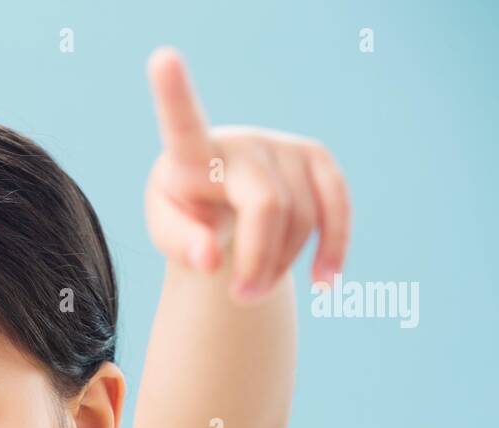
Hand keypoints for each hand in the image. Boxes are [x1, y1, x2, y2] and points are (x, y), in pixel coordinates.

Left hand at [143, 47, 351, 303]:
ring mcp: (284, 146)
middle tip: (242, 298)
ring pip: (300, 219)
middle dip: (258, 261)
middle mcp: (241, 141)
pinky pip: (337, 206)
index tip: (161, 58)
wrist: (223, 203)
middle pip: (267, 206)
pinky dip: (334, 247)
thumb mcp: (169, 231)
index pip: (182, 123)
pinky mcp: (317, 159)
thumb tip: (210, 260)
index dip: (173, 92)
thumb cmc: (187, 213)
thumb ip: (180, 245)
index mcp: (191, 152)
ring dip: (279, 265)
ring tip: (252, 287)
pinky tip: (324, 281)